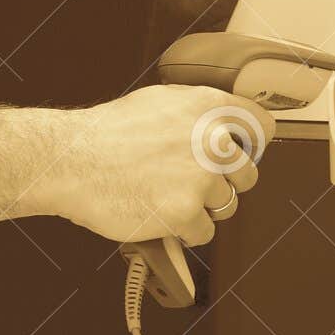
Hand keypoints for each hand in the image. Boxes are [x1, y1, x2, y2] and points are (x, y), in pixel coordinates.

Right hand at [35, 86, 275, 245]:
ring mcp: (201, 179)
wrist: (72, 161)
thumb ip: (199, 114)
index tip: (245, 154)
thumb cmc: (106, 133)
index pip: (262, 127)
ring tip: (169, 196)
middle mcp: (213, 141)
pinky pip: (203, 232)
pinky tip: (160, 214)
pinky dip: (184, 230)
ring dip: (203, 207)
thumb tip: (225, 128)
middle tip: (195, 183)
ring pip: (227, 206)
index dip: (253, 145)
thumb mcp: (161, 102)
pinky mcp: (185, 213)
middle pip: (248, 175)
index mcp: (209, 107)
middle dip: (224, 183)